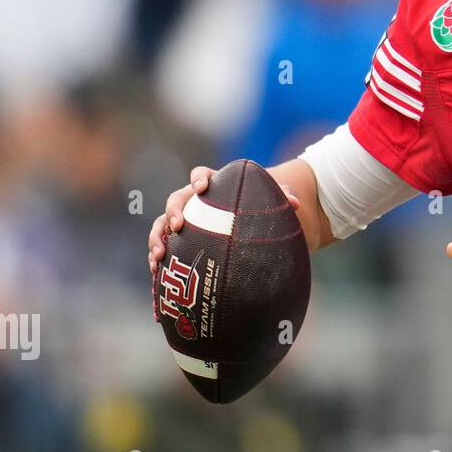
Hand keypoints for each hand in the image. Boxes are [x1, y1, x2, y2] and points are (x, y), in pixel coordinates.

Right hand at [148, 166, 300, 278]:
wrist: (247, 228)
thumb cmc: (257, 209)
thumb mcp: (269, 203)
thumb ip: (281, 199)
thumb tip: (294, 203)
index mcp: (212, 186)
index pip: (200, 175)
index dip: (199, 179)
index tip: (202, 188)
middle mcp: (192, 202)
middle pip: (176, 200)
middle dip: (173, 211)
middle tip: (178, 225)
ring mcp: (182, 223)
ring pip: (161, 225)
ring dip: (157, 238)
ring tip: (159, 256)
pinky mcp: (177, 243)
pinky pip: (163, 250)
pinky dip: (158, 263)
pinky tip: (157, 276)